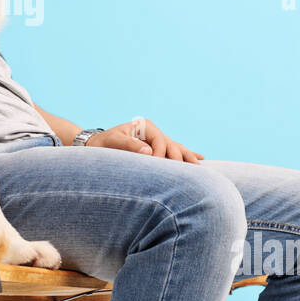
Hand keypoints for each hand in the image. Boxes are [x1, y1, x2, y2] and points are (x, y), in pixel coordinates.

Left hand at [86, 118, 204, 163]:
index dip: (161, 153)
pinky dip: (187, 155)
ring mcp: (158, 142)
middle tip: (185, 173)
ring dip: (188, 157)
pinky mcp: (158, 151)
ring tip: (199, 166)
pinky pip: (175, 153)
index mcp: (145, 127)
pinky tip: (200, 159)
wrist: (98, 146)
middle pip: (172, 145)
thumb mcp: (112, 142)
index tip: (157, 166)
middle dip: (179, 158)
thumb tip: (148, 151)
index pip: (160, 140)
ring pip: (177, 149)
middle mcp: (154, 133)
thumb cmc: (103, 144)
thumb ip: (128, 145)